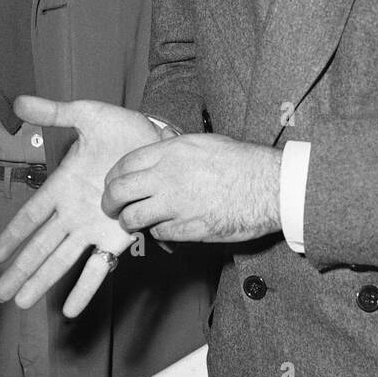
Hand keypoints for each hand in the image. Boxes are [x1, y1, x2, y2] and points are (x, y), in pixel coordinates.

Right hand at [0, 96, 165, 315]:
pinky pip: (98, 266)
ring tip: (22, 303)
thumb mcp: (86, 115)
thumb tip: (18, 101)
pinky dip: (85, 288)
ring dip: (42, 281)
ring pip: (61, 260)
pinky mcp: (117, 236)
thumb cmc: (122, 129)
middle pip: (40, 246)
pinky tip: (71, 310)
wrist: (158, 141)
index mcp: (62, 186)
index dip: (13, 234)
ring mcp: (94, 228)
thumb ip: (54, 113)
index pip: (31, 215)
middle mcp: (74, 213)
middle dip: (20, 269)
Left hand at [102, 135, 281, 242]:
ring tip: (134, 222)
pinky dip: (158, 233)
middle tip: (112, 209)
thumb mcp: (204, 142)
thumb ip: (177, 147)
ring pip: (132, 217)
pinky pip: (158, 234)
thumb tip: (161, 146)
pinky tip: (167, 228)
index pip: (124, 164)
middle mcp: (167, 176)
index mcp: (171, 151)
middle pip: (118, 192)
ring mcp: (175, 204)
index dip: (113, 177)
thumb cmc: (241, 162)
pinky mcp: (186, 228)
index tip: (113, 185)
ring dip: (129, 222)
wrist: (267, 186)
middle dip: (109, 203)